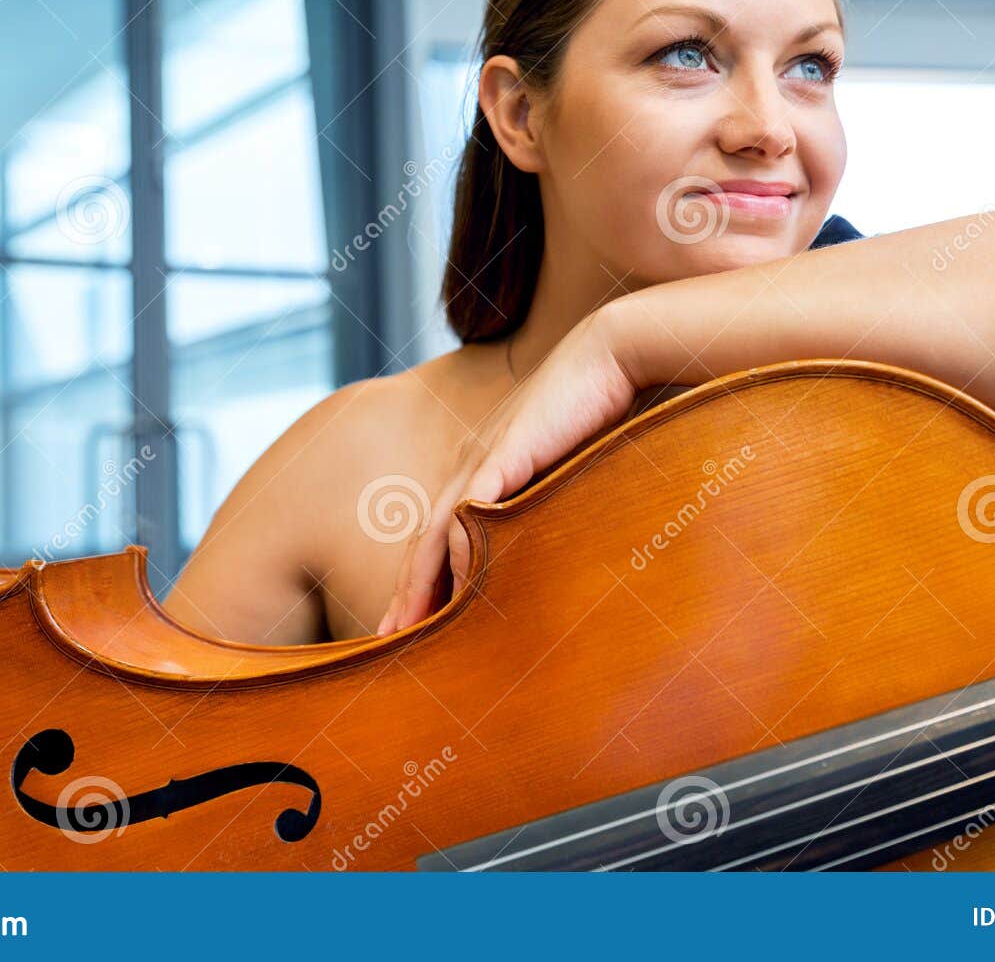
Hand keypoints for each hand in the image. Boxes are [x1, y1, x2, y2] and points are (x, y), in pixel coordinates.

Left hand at [375, 307, 639, 634]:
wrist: (608, 355)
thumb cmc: (596, 408)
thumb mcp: (564, 466)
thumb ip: (547, 500)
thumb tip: (552, 545)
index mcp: (482, 467)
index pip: (440, 532)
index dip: (422, 577)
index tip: (409, 620)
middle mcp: (470, 465)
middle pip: (424, 539)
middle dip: (405, 591)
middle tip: (386, 638)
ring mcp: (482, 460)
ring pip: (436, 533)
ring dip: (419, 583)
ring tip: (406, 628)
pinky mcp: (503, 456)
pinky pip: (468, 512)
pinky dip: (455, 552)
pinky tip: (450, 589)